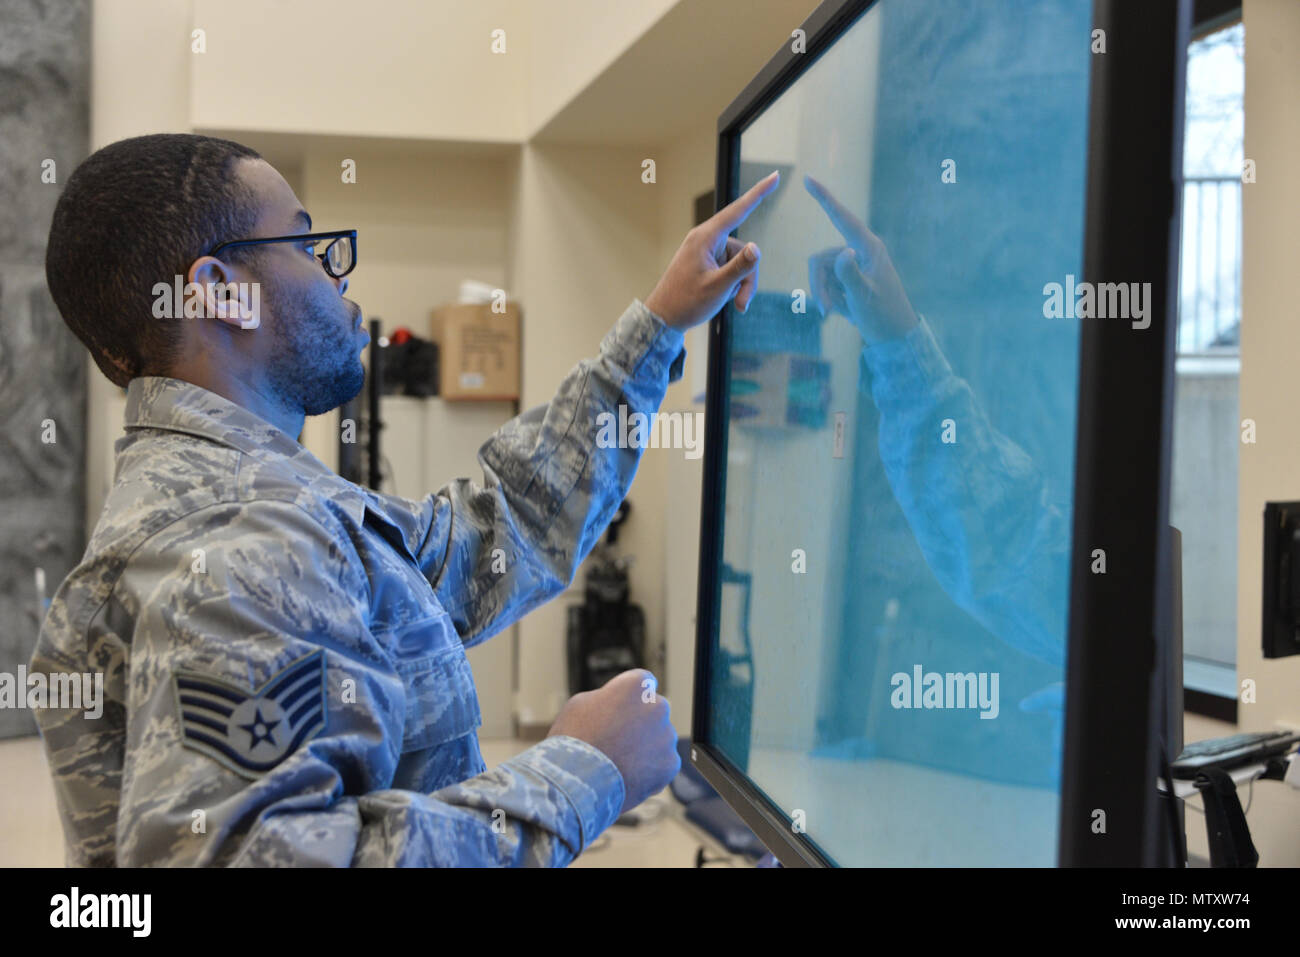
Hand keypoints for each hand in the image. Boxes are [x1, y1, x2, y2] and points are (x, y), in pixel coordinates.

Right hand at [547, 668, 679, 815]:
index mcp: (636, 685)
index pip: (643, 683)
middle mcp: (657, 706)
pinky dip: (650, 770)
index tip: (622, 710)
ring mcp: (667, 736)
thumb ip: (606, 699)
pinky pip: (663, 763)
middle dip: (640, 723)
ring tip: (619, 763)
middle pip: (653, 711)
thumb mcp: (581, 704)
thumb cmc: (574, 740)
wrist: (578, 783)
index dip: (631, 698)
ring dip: (646, 747)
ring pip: (659, 739)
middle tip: (617, 741)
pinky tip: (628, 775)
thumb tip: (614, 705)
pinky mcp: (671, 763)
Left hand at [643, 170, 779, 329]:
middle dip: (748, 276)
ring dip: (742, 284)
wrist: (663, 318)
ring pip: (739, 262)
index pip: (738, 210)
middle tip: (742, 303)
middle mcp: (706, 240)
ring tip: (735, 305)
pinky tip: (727, 300)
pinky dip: (733, 284)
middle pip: (743, 249)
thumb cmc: (686, 302)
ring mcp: (707, 251)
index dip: (759, 193)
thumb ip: (740, 266)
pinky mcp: (707, 262)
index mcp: (705, 238)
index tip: (776, 176)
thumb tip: (756, 248)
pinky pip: (730, 268)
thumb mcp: (718, 286)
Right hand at [804, 174, 918, 344]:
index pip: (842, 217)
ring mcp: (852, 265)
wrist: (894, 336)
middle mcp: (859, 252)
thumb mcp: (864, 295)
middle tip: (825, 310)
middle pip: (821, 258)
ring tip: (832, 313)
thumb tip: (842, 252)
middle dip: (818, 284)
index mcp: (869, 248)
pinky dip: (828, 298)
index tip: (808, 179)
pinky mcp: (848, 278)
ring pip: (820, 273)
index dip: (824, 198)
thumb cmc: (883, 314)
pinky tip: (840, 311)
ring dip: (822, 294)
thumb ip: (850, 273)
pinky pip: (825, 282)